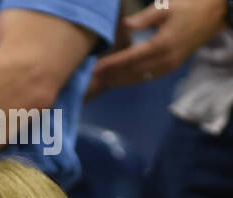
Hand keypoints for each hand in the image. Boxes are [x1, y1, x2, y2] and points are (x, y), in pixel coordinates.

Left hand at [88, 0, 225, 93]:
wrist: (213, 14)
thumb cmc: (188, 6)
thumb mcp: (166, 6)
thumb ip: (145, 17)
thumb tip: (127, 26)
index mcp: (161, 44)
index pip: (130, 58)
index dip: (112, 64)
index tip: (96, 68)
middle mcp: (164, 60)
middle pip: (132, 73)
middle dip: (113, 76)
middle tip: (93, 79)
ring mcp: (169, 66)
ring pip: (139, 78)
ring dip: (121, 81)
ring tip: (104, 81)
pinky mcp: (171, 68)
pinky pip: (148, 78)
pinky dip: (133, 79)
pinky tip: (122, 79)